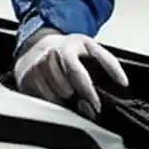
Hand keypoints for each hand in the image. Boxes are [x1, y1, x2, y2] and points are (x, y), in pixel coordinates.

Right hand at [13, 27, 127, 112]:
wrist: (37, 43)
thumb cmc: (68, 48)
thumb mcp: (91, 48)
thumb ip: (109, 63)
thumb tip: (123, 83)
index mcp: (67, 48)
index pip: (77, 73)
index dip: (87, 92)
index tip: (96, 105)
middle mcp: (48, 58)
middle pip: (66, 90)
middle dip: (77, 97)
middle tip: (84, 100)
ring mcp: (34, 70)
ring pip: (54, 98)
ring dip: (65, 102)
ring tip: (69, 94)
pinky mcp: (25, 81)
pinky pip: (42, 101)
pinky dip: (52, 103)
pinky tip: (56, 94)